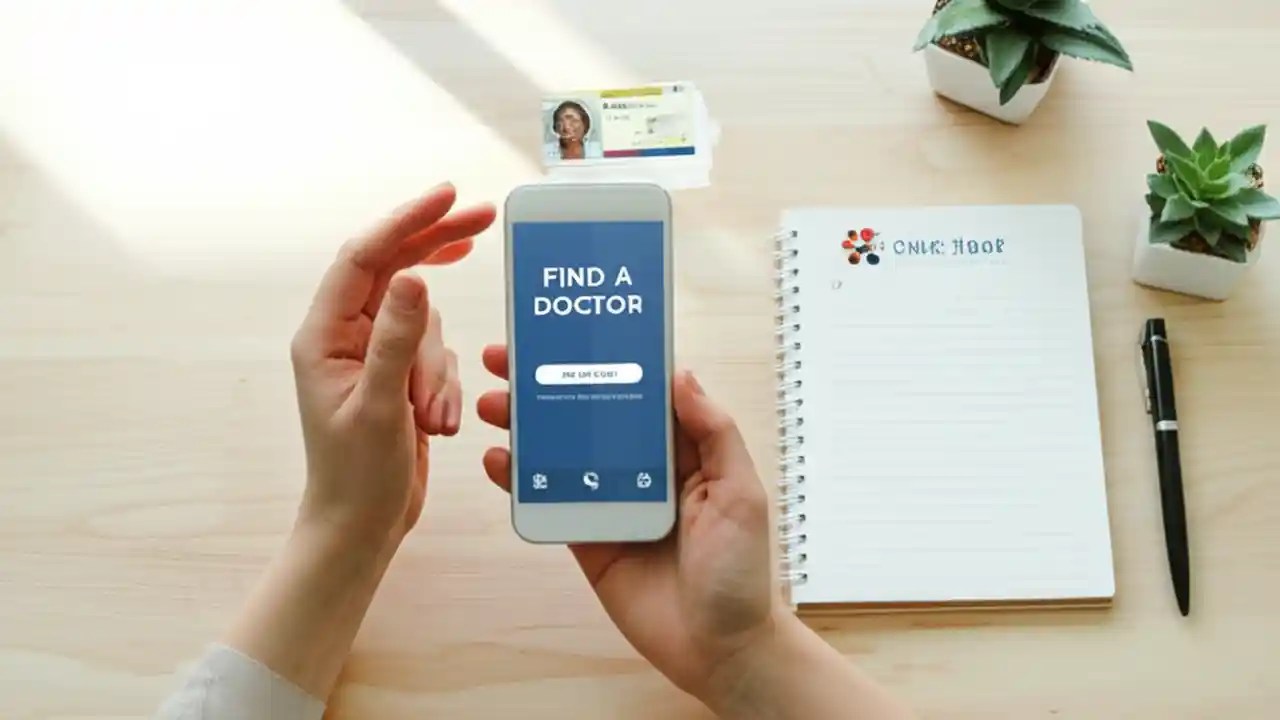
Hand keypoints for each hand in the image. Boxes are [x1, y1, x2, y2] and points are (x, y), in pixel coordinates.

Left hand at [291, 183, 494, 549]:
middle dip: (438, 250)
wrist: (361, 528)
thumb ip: (398, 339)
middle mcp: (345, 336)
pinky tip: (435, 425)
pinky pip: (436, 356)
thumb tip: (417, 277)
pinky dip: (444, 385)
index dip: (406, 221)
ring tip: (430, 417)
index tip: (448, 196)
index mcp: (323, 335)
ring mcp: (374, 356)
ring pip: (426, 323)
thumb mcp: (381, 406)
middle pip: (397, 271)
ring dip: (438, 367)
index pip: (365, 257)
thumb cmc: (357, 476)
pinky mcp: (398, 377)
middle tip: (483, 220)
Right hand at [475, 349, 784, 700]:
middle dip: (548, 385)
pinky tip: (498, 461)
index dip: (604, 359)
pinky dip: (520, 480)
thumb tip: (680, 373)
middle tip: (507, 361)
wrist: (718, 648)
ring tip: (494, 404)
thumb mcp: (740, 492)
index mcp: (683, 449)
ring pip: (561, 451)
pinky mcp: (587, 536)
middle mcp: (642, 467)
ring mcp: (610, 499)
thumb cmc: (740, 572)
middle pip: (588, 413)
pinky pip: (549, 499)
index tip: (569, 335)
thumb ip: (713, 432)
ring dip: (526, 425)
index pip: (637, 391)